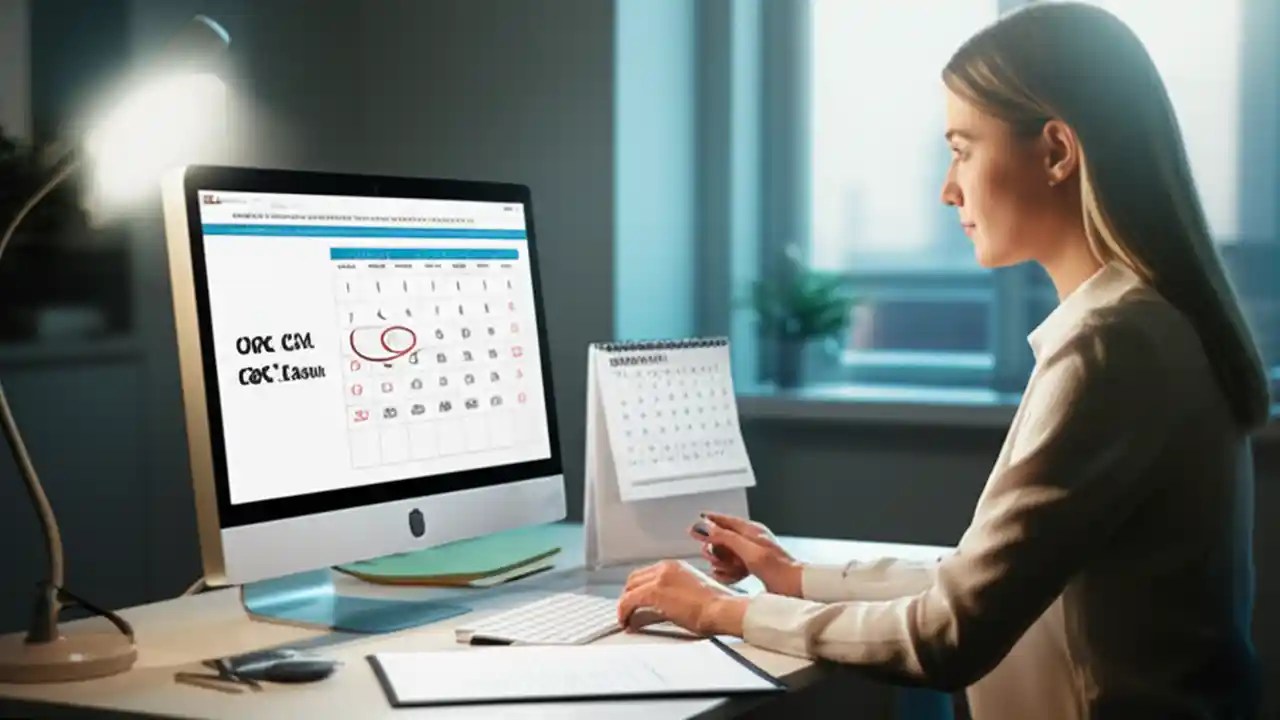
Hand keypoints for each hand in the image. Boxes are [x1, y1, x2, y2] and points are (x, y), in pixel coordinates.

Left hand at [617, 560, 748, 636]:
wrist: (721, 609)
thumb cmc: (715, 606)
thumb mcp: (690, 595)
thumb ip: (672, 597)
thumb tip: (659, 610)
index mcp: (675, 566)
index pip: (647, 574)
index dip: (638, 589)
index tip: (635, 601)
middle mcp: (665, 568)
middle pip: (635, 579)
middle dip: (629, 595)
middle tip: (628, 611)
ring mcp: (659, 578)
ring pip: (630, 589)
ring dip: (625, 605)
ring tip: (626, 619)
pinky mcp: (654, 592)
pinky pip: (629, 601)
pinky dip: (624, 612)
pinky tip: (626, 622)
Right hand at [690, 512, 802, 597]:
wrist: (796, 587)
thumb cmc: (778, 569)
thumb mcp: (748, 551)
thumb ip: (726, 538)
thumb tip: (705, 526)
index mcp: (751, 530)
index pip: (724, 520)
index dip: (708, 523)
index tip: (694, 527)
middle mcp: (751, 540)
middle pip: (722, 540)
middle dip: (716, 551)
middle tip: (717, 559)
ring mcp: (752, 554)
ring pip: (726, 555)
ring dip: (723, 564)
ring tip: (728, 571)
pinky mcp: (753, 568)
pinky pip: (733, 568)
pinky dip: (729, 573)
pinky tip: (730, 578)